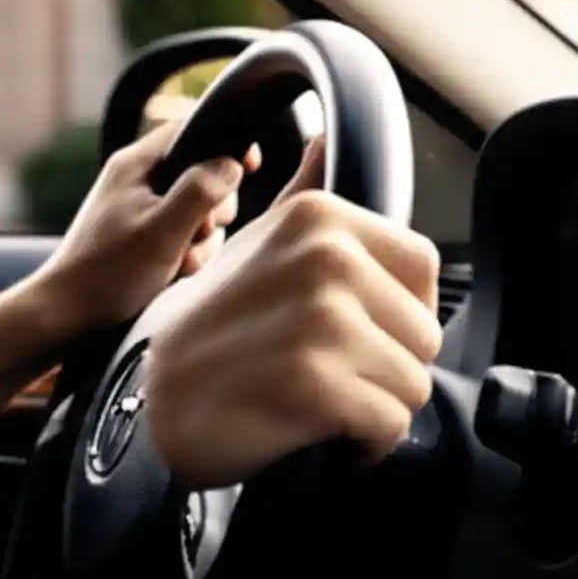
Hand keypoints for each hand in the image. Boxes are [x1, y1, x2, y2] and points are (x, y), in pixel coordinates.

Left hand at [26, 119, 259, 334]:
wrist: (67, 316)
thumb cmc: (108, 272)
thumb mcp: (163, 230)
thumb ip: (200, 192)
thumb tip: (232, 164)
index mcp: (138, 163)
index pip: (194, 128)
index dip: (227, 143)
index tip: (250, 166)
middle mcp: (140, 180)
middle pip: (204, 175)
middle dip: (214, 208)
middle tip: (197, 233)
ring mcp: (143, 209)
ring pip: (200, 211)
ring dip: (201, 240)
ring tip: (178, 262)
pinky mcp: (145, 237)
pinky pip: (186, 236)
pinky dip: (188, 255)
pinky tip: (172, 273)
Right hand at [145, 138, 442, 489]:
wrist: (153, 403)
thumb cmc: (212, 327)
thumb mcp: (255, 242)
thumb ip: (302, 193)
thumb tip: (327, 136)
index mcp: (320, 217)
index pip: (424, 267)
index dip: (404, 312)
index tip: (370, 335)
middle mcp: (326, 258)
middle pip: (424, 332)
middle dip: (392, 367)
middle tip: (341, 378)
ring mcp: (321, 320)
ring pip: (414, 382)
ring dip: (381, 407)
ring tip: (333, 406)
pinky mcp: (315, 383)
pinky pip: (389, 423)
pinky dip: (369, 443)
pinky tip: (333, 438)